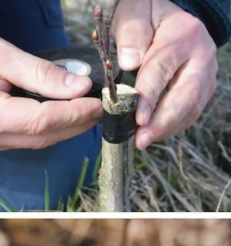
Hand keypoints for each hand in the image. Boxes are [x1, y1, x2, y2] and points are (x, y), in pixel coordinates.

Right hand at [0, 23, 102, 152]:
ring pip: (29, 143)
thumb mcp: (1, 54)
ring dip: (59, 129)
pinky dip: (40, 130)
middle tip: (98, 109)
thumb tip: (79, 88)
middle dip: (72, 125)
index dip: (73, 114)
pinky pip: (16, 141)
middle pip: (37, 138)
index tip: (97, 102)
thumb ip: (41, 73)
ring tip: (84, 112)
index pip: (39, 122)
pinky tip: (57, 117)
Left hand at [112, 0, 217, 148]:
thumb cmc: (145, 16)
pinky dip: (171, 127)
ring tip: (142, 142)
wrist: (164, 20)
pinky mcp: (202, 89)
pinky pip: (189, 113)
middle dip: (162, 121)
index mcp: (184, 33)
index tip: (138, 118)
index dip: (150, 96)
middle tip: (141, 140)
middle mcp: (201, 55)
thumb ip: (131, 31)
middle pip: (186, 94)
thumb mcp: (134, 12)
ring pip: (191, 108)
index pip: (164, 68)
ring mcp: (205, 74)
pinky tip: (152, 135)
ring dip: (166, 129)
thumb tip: (130, 61)